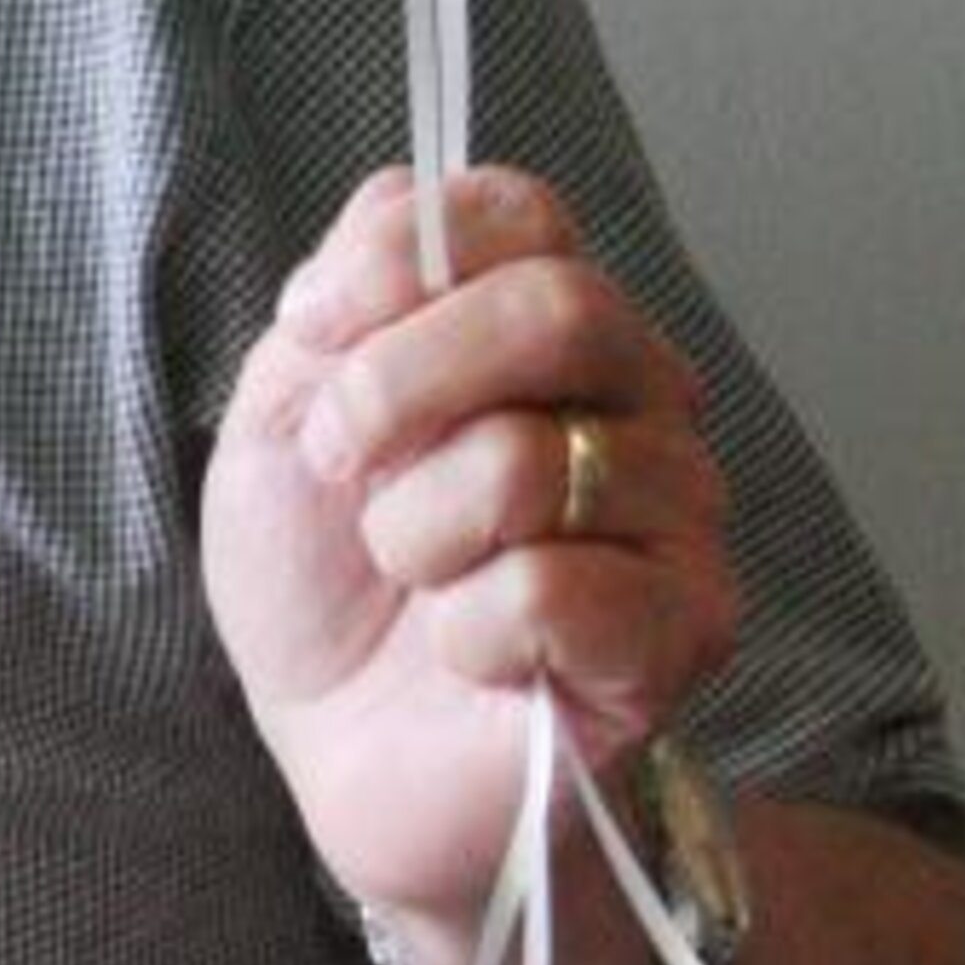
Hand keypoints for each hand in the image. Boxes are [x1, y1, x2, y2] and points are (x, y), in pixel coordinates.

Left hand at [203, 168, 738, 964]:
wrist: (344, 754)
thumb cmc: (328, 580)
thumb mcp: (282, 414)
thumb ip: (339, 303)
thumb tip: (396, 235)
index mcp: (544, 327)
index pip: (520, 210)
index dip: (397, 261)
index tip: (312, 330)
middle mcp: (637, 397)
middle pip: (560, 308)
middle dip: (398, 385)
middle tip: (336, 464)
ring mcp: (677, 512)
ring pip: (531, 461)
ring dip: (413, 532)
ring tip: (412, 577)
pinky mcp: (683, 630)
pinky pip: (557, 587)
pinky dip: (465, 627)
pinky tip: (467, 654)